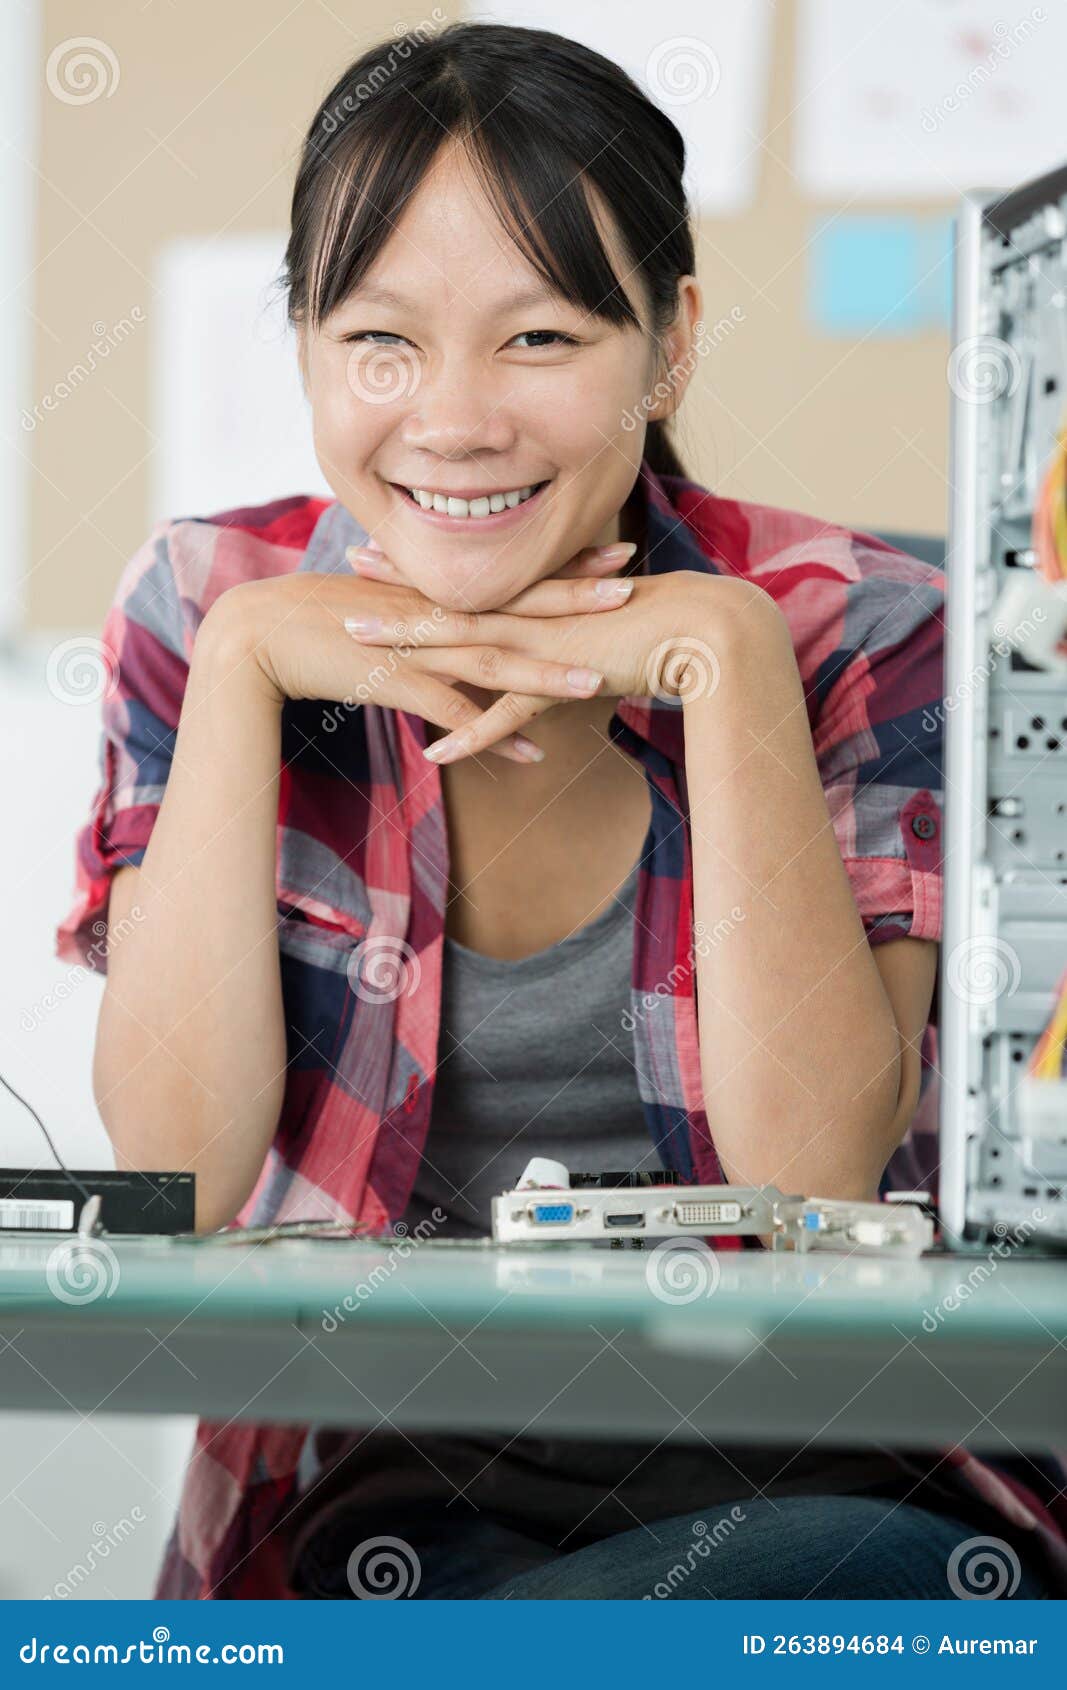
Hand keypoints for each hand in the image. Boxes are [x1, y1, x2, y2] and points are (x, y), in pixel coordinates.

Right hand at [208, 536, 642, 764]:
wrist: (256, 635)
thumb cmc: (315, 622)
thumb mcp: (382, 609)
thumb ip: (425, 615)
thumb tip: (459, 623)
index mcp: (434, 591)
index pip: (511, 575)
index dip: (563, 567)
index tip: (612, 555)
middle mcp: (431, 611)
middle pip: (512, 604)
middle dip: (571, 598)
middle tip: (628, 589)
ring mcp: (412, 646)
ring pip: (489, 657)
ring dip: (543, 672)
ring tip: (594, 682)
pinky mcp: (391, 680)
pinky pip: (450, 710)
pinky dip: (491, 732)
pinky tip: (532, 753)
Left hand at [346, 543, 770, 761]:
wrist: (700, 629)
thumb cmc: (657, 623)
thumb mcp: (598, 618)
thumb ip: (564, 624)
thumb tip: (544, 635)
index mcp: (537, 595)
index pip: (467, 576)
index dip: (420, 564)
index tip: (377, 547)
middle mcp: (532, 613)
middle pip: (452, 599)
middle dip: (396, 586)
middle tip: (346, 569)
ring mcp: (541, 645)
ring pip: (463, 643)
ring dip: (408, 643)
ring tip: (357, 641)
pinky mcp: (561, 680)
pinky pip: (508, 713)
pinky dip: (472, 734)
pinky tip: (435, 754)